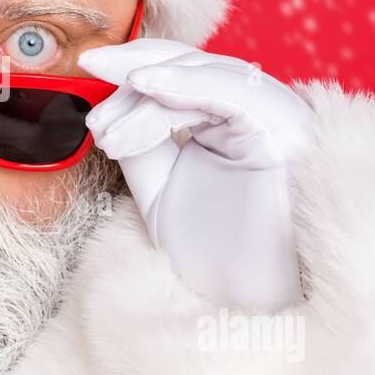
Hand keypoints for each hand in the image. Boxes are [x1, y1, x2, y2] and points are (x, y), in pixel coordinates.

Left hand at [78, 39, 313, 311]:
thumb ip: (142, 143)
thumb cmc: (214, 256)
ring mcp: (280, 116)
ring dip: (146, 94)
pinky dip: (184, 83)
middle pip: (193, 64)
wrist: (248, 310)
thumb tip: (113, 104)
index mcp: (236, 121)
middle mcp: (264, 112)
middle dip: (132, 69)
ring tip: (108, 133)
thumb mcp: (161, 188)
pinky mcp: (288, 127)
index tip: (91, 116)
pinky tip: (144, 86)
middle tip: (87, 76)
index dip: (130, 80)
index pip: (181, 78)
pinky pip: (232, 90)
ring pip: (205, 74)